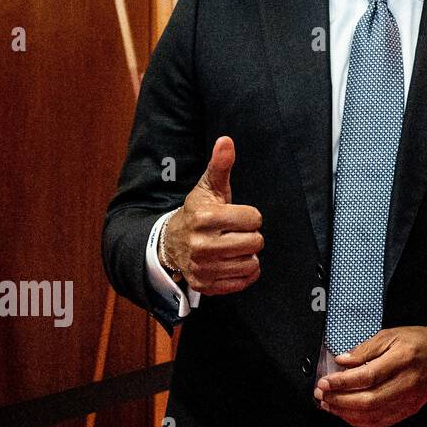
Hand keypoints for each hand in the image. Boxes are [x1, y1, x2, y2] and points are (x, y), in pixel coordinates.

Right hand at [161, 136, 263, 295]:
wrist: (171, 242)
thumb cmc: (197, 212)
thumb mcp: (208, 187)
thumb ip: (220, 165)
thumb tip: (226, 141)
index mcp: (205, 219)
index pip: (254, 219)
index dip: (250, 216)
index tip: (236, 216)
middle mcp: (202, 246)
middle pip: (255, 242)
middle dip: (250, 235)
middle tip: (235, 232)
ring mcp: (203, 268)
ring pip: (251, 263)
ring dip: (247, 254)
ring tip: (232, 246)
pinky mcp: (206, 285)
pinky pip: (244, 281)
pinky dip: (244, 272)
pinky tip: (232, 261)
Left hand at [314, 326, 426, 426]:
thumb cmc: (418, 342)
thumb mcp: (390, 335)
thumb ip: (365, 349)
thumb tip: (343, 361)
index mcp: (402, 359)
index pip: (368, 376)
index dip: (343, 382)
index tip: (325, 382)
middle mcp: (407, 382)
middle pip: (368, 400)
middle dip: (339, 400)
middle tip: (322, 395)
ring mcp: (409, 399)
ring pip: (373, 415)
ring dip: (346, 413)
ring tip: (330, 405)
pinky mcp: (409, 409)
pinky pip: (381, 422)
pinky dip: (360, 421)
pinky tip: (348, 414)